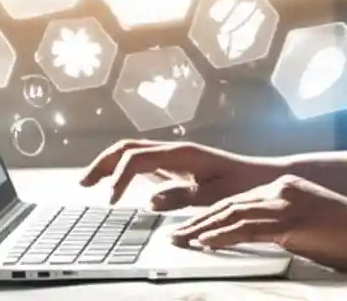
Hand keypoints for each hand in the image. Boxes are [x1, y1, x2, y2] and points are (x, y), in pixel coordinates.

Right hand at [80, 139, 283, 207]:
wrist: (263, 177)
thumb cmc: (243, 185)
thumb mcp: (213, 195)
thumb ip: (181, 196)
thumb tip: (150, 199)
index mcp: (182, 154)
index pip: (138, 159)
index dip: (118, 177)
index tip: (110, 199)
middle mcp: (176, 151)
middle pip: (128, 148)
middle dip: (103, 163)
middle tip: (83, 183)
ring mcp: (175, 157)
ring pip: (133, 153)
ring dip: (110, 164)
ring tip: (91, 182)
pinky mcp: (177, 166)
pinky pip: (144, 163)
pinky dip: (124, 170)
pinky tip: (118, 184)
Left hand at [170, 174, 346, 271]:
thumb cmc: (344, 234)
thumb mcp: (306, 225)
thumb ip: (279, 226)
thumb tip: (254, 240)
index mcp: (284, 186)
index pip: (237, 199)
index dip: (209, 214)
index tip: (189, 228)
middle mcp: (282, 189)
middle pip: (229, 204)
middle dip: (199, 220)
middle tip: (176, 235)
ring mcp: (287, 203)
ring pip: (234, 214)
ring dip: (203, 229)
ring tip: (183, 240)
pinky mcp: (292, 220)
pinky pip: (250, 228)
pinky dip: (225, 236)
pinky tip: (208, 242)